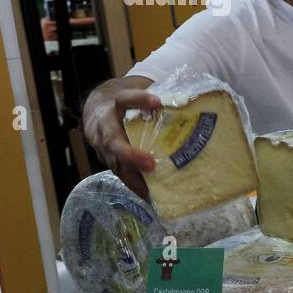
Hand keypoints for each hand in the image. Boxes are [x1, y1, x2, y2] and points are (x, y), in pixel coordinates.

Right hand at [83, 77, 159, 199]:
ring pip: (116, 165)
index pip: (124, 99)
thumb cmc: (127, 103)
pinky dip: (138, 188)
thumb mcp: (138, 94)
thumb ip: (161, 95)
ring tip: (154, 192)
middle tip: (150, 164)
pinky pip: (122, 177)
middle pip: (113, 142)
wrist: (96, 111)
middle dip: (130, 155)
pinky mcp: (110, 162)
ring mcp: (104, 148)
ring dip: (136, 178)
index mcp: (115, 106)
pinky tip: (154, 198)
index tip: (157, 102)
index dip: (138, 100)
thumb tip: (195, 96)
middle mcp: (105, 128)